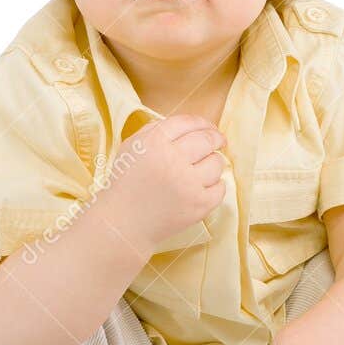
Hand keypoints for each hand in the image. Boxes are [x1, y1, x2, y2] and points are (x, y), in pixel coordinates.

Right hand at [97, 113, 225, 249]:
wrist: (123, 222)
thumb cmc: (126, 183)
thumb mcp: (132, 147)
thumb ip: (155, 129)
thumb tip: (188, 125)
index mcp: (154, 142)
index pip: (188, 122)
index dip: (202, 123)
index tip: (209, 128)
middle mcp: (173, 160)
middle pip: (207, 140)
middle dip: (216, 139)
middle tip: (218, 142)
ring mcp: (188, 184)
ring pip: (216, 164)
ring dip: (213, 164)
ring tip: (203, 169)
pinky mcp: (198, 205)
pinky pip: (220, 188)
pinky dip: (215, 186)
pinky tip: (204, 187)